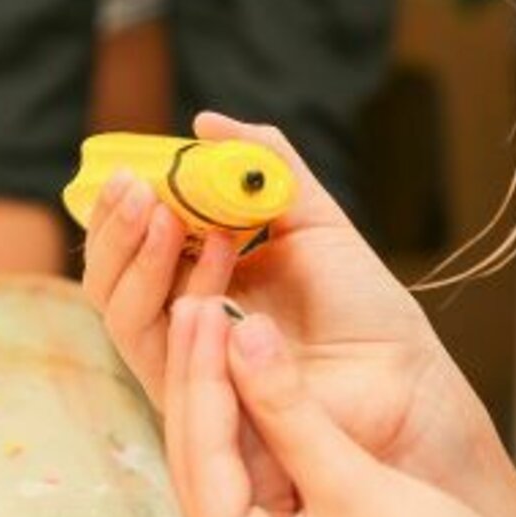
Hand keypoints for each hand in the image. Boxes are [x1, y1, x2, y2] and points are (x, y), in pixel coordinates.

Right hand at [80, 112, 508, 516]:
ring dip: (132, 254)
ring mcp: (189, 359)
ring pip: (119, 309)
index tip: (133, 168)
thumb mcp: (311, 216)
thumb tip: (204, 122)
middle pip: (113, 275)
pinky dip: (173, 292)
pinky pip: (155, 346)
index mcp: (205, 278)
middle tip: (134, 186)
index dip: (126, 206)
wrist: (402, 375)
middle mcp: (186, 320)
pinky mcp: (199, 395)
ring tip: (159, 210)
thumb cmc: (364, 307)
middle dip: (115, 227)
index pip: (138, 241)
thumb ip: (264, 164)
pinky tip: (214, 251)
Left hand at [162, 297, 515, 516]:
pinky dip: (260, 418)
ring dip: (226, 392)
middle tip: (195, 299)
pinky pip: (263, 470)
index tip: (201, 308)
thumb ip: (290, 408)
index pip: (200, 459)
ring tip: (215, 316)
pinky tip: (249, 362)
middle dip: (202, 380)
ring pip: (228, 461)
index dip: (202, 377)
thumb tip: (244, 334)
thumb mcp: (355, 483)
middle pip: (200, 460)